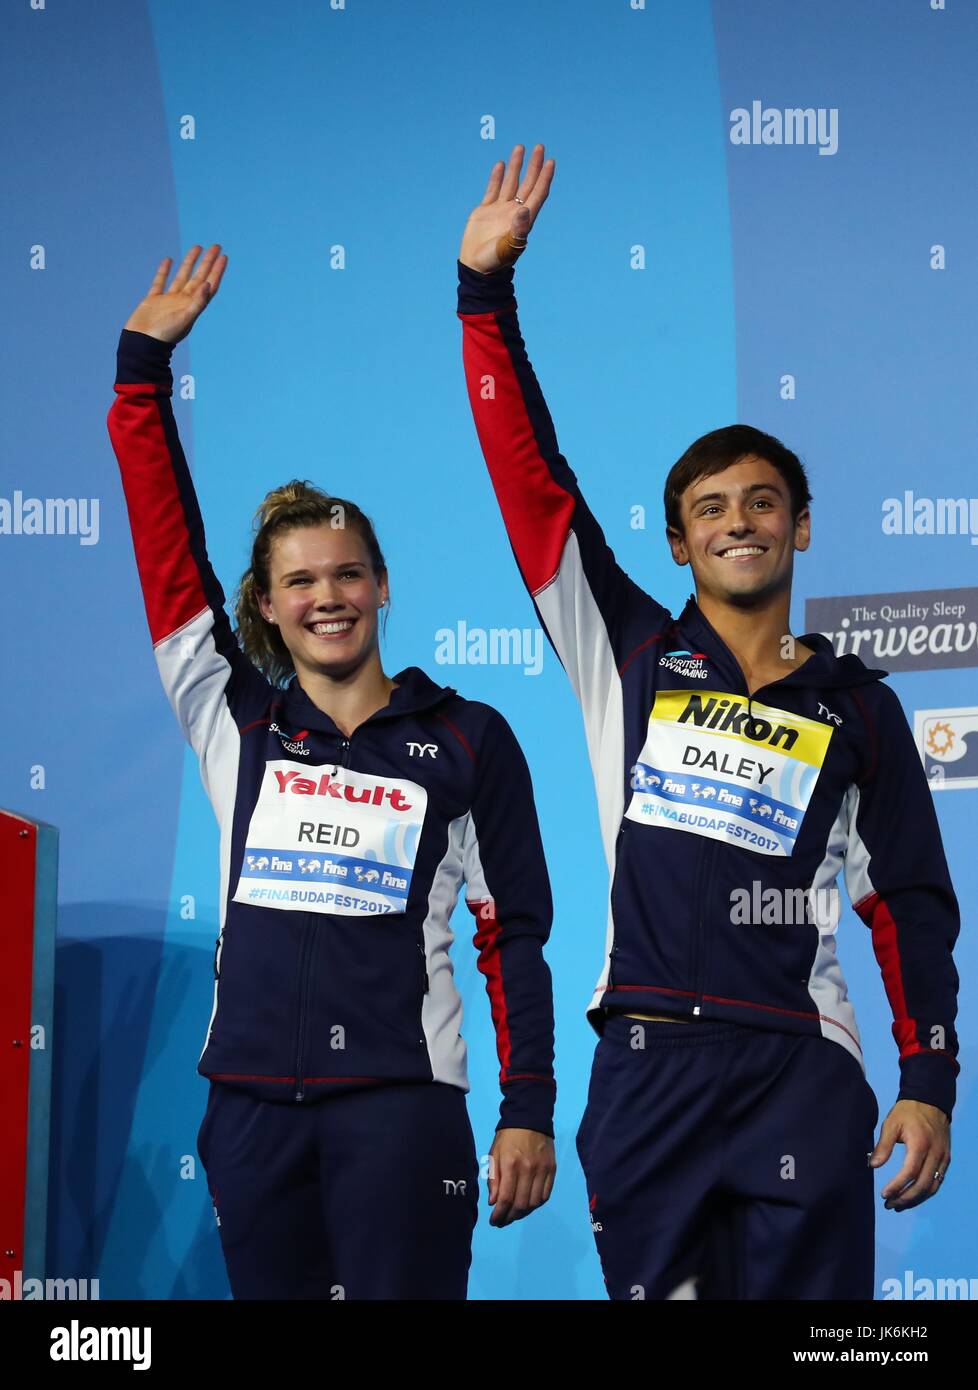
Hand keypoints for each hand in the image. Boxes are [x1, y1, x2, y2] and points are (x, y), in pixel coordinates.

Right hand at [123, 243, 228, 344]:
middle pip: (199, 277)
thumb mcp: (185, 318)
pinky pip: (160, 282)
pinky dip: (164, 271)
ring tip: (197, 247)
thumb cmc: (165, 335)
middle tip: (216, 246)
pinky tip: (168, 260)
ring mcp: (169, 300)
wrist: (143, 344)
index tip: (224, 256)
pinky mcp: (153, 300)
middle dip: (208, 262)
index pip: (209, 285)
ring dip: (190, 262)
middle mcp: (183, 302)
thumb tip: (208, 284)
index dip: (217, 271)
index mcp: (193, 306)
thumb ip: (197, 302)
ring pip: (182, 276)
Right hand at [459, 142, 554, 273]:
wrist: (476, 268)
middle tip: (540, 147)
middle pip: (527, 184)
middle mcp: (514, 212)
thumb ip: (517, 231)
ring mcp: (500, 210)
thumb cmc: (494, 262)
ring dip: (516, 166)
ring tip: (520, 148)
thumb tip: (524, 210)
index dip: (545, 178)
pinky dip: (497, 177)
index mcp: (523, 220)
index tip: (551, 161)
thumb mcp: (507, 249)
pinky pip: (493, 189)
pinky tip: (501, 164)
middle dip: (534, 166)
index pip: (538, 194)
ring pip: (511, 183)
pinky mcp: (485, 211)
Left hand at [487, 1126, 555, 1226]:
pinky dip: (536, 1204)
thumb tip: (494, 1203)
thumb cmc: (508, 1137)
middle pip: (521, 1204)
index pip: (506, 1198)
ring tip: (514, 1215)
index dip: (499, 1215)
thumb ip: (493, 1179)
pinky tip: (528, 1205)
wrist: (530, 1118)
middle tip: (502, 1221)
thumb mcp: (494, 1154)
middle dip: (510, 1218)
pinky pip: (546, 1195)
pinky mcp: (552, 1169)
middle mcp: (528, 1169)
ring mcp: (542, 1169)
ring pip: (534, 1203)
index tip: (494, 1221)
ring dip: (523, 1214)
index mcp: (510, 1164)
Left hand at [870, 1099, 950, 1209]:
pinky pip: (938, 1181)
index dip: (897, 1186)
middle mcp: (935, 1154)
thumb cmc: (908, 1112)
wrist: (931, 1101)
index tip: (884, 1194)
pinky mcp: (946, 1159)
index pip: (910, 1173)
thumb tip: (872, 1165)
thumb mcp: (891, 1124)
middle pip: (923, 1185)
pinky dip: (925, 1192)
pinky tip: (913, 1196)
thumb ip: (883, 1146)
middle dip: (906, 1198)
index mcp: (921, 1144)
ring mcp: (943, 1158)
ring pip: (932, 1187)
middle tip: (890, 1205)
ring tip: (899, 1205)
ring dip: (916, 1199)